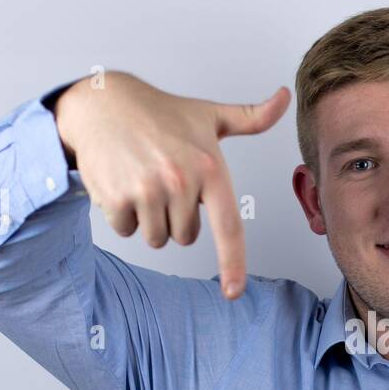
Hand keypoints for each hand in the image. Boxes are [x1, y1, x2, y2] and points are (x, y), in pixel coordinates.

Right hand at [53, 71, 290, 298]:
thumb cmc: (161, 112)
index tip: (233, 292)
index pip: (228, 227)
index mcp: (209, 167)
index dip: (233, 264)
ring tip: (142, 179)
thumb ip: (251, 117)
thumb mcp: (209, 114)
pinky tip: (122, 182)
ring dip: (148, 218)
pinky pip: (127, 230)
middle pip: (184, 236)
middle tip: (164, 181)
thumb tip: (285, 97)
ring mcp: (147, 191)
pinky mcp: (116, 198)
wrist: (103, 102)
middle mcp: (180, 181)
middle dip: (174, 217)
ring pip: (156, 238)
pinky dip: (123, 214)